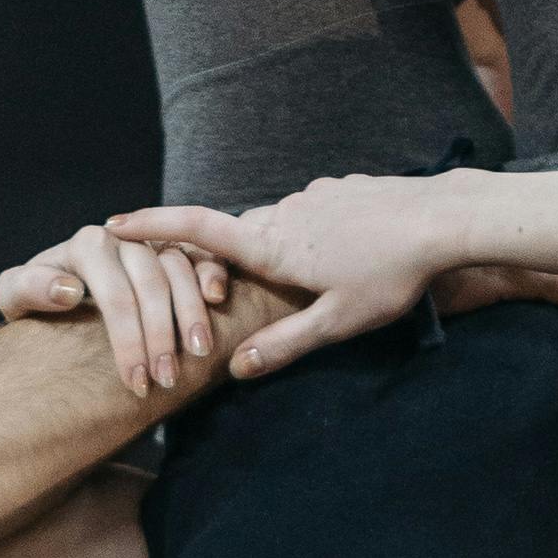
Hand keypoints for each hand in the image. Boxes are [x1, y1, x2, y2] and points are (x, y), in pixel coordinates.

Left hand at [0, 222, 229, 402]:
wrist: (58, 292)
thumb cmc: (35, 303)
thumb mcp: (15, 298)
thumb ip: (26, 289)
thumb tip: (68, 290)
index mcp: (88, 245)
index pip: (115, 295)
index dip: (128, 341)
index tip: (135, 384)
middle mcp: (124, 237)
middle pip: (151, 283)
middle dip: (161, 337)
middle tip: (166, 381)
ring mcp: (153, 240)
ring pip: (181, 268)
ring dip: (192, 314)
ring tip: (198, 356)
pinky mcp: (179, 249)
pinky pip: (203, 255)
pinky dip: (212, 274)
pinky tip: (217, 300)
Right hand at [107, 176, 463, 372]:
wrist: (441, 218)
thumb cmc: (390, 275)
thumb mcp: (337, 323)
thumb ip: (284, 345)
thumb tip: (236, 368)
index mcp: (273, 248)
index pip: (199, 231)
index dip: (154, 226)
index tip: (116, 222)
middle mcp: (284, 214)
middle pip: (240, 236)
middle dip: (235, 262)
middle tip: (247, 293)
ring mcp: (312, 196)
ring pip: (279, 225)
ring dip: (282, 251)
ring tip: (321, 279)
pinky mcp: (339, 188)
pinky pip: (311, 213)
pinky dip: (316, 235)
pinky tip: (351, 253)